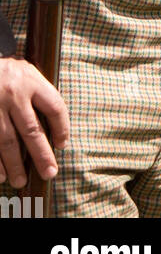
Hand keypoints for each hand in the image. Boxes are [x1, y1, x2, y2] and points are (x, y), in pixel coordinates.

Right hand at [0, 57, 69, 188]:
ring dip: (15, 165)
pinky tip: (1, 175)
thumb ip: (38, 92)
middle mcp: (14, 93)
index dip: (62, 128)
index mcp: (31, 80)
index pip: (54, 106)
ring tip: (21, 181)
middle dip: (41, 155)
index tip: (62, 145)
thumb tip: (54, 125)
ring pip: (8, 142)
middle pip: (31, 130)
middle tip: (49, 173)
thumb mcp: (25, 71)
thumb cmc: (6, 73)